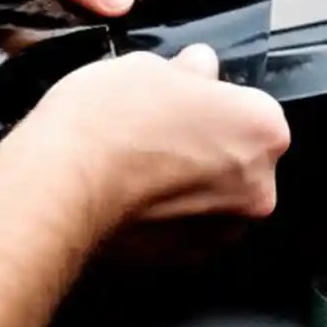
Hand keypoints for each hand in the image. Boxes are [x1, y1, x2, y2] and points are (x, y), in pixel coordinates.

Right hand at [9, 44, 290, 231]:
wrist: (62, 185)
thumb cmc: (108, 123)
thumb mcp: (150, 67)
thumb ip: (189, 71)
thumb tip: (198, 68)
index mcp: (263, 128)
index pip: (250, 108)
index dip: (212, 101)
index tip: (183, 100)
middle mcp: (258, 184)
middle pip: (239, 156)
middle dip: (206, 144)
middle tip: (156, 131)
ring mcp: (225, 229)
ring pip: (213, 195)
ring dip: (188, 183)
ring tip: (137, 164)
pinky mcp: (187, 259)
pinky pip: (186, 227)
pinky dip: (167, 215)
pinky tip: (131, 194)